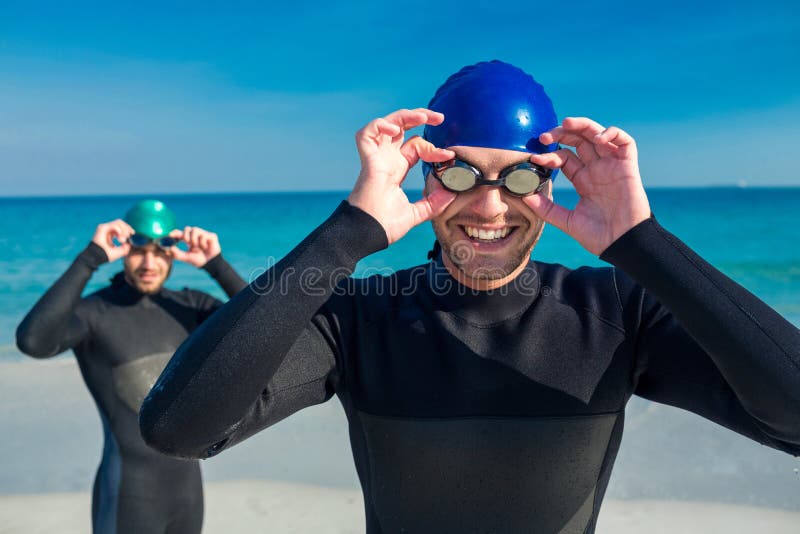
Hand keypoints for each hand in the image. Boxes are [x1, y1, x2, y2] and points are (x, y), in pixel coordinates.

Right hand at [91, 219, 133, 261]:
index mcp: (110, 234)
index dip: (128, 228)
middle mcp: (107, 229)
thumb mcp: (119, 252)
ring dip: (124, 230)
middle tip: (129, 236)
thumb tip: (129, 243)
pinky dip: (119, 230)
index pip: (121, 226)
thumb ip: (125, 248)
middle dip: (127, 228)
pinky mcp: (102, 228)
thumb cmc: (105, 256)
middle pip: (121, 222)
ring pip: (118, 222)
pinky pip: (114, 225)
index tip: (133, 233)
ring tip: (123, 239)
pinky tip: (120, 238)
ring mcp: (104, 228)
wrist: (96, 258)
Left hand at [170, 226, 221, 266]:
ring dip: (194, 239)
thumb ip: (177, 254)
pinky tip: (205, 248)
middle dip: (186, 235)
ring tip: (198, 247)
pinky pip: (204, 235)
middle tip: (188, 243)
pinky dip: (202, 243)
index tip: (170, 235)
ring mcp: (204, 235)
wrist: (210, 264)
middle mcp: (196, 236)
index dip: (175, 232)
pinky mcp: (211, 236)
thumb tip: (169, 249)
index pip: (180, 233)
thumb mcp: (186, 257)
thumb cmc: (198, 260)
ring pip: (195, 229)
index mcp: (189, 240)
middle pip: (187, 228)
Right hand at [348, 108, 457, 244]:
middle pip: (402, 128)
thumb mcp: (417, 213)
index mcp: (396, 168)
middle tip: (440, 118)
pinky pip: (367, 133)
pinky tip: (395, 130)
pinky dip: (380, 125)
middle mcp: (387, 159)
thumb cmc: (385, 226)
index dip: (433, 149)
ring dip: (405, 115)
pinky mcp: (367, 160)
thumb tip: (452, 193)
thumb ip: (433, 203)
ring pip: (387, 124)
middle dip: (420, 117)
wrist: (369, 233)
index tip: (449, 157)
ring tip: (422, 116)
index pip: (416, 147)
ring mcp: (376, 158)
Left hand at [523, 117, 651, 254]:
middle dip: (561, 133)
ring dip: (582, 125)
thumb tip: (524, 196)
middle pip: (579, 140)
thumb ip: (547, 208)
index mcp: (583, 180)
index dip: (550, 155)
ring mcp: (612, 166)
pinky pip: (624, 141)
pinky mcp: (628, 166)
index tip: (535, 158)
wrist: (623, 244)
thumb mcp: (567, 221)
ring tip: (566, 123)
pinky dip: (612, 133)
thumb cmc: (599, 236)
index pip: (564, 157)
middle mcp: (597, 169)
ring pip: (598, 134)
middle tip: (544, 136)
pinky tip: (597, 138)